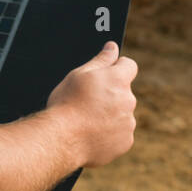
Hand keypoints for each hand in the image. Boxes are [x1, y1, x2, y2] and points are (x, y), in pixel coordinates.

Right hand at [47, 41, 137, 168]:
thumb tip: (112, 47)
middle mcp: (128, 100)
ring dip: (110, 115)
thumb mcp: (79, 75)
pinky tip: (91, 134)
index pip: (129, 65)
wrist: (62, 139)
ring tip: (87, 121)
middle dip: (111, 95)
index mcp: (118, 80)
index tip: (104, 75)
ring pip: (122, 114)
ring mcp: (128, 123)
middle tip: (87, 102)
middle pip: (124, 92)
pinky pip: (120, 134)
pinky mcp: (125, 142)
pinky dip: (110, 134)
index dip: (117, 68)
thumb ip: (100, 60)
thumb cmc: (66, 104)